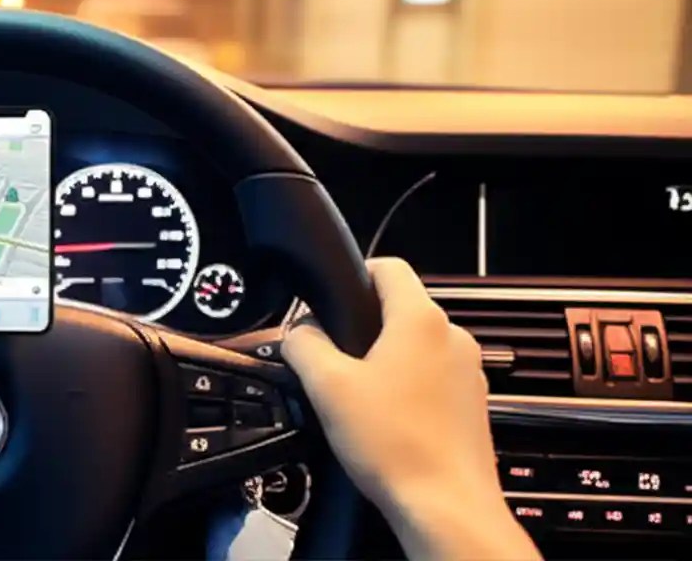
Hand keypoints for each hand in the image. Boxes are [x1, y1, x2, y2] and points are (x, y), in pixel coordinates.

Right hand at [283, 258, 537, 559]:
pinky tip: (386, 421)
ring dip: (387, 360)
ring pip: (418, 347)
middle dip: (365, 327)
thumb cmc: (394, 446)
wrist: (445, 506)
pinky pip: (434, 379)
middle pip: (401, 308)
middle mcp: (453, 338)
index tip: (333, 298)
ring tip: (358, 397)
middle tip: (334, 359)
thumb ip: (304, 345)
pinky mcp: (473, 405)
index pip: (389, 267)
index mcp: (420, 320)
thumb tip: (299, 332)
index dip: (355, 274)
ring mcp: (469, 372)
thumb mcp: (327, 387)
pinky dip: (409, 389)